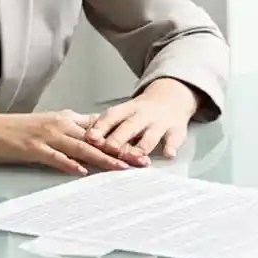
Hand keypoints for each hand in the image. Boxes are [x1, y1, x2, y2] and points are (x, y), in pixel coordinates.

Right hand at [0, 109, 149, 175]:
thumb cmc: (18, 130)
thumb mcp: (49, 125)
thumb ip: (72, 130)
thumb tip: (94, 137)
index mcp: (67, 119)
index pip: (102, 127)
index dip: (123, 137)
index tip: (143, 146)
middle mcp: (61, 124)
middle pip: (98, 138)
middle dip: (123, 150)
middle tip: (142, 160)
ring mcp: (48, 136)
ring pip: (82, 147)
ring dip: (104, 158)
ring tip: (122, 167)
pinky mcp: (34, 148)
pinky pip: (55, 157)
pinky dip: (69, 164)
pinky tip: (82, 171)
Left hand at [85, 78, 199, 158]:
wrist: (171, 99)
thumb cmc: (139, 112)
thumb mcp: (122, 113)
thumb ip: (106, 126)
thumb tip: (82, 140)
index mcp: (127, 110)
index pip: (111, 117)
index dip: (101, 127)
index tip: (90, 138)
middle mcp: (143, 115)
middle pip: (129, 127)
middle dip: (119, 138)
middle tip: (109, 148)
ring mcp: (160, 123)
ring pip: (150, 136)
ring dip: (142, 147)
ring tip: (136, 158)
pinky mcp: (176, 131)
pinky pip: (173, 140)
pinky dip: (171, 147)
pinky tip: (168, 154)